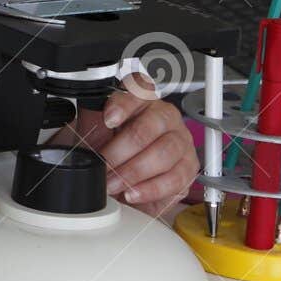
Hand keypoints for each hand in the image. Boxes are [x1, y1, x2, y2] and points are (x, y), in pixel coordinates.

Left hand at [65, 72, 198, 217]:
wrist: (123, 179)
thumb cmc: (111, 151)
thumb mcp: (95, 134)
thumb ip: (93, 121)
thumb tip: (92, 115)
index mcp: (142, 100)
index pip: (139, 88)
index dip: (124, 103)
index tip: (108, 119)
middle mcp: (165, 117)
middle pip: (148, 128)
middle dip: (120, 151)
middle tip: (104, 165)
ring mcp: (180, 141)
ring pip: (163, 153)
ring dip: (133, 172)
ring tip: (113, 183)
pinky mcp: (188, 167)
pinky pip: (174, 178)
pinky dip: (150, 189)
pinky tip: (133, 192)